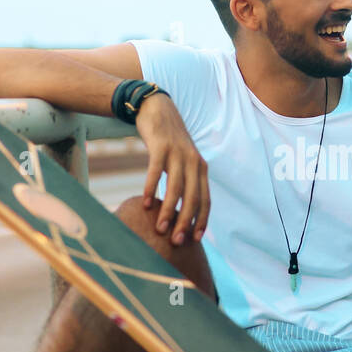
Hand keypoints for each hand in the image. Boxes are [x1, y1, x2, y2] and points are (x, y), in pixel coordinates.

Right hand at [133, 92, 209, 244]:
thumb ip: (185, 182)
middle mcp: (194, 162)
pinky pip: (156, 172)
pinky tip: (146, 203)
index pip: (205, 200)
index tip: (195, 240)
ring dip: (168, 210)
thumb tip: (181, 211)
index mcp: (201, 169)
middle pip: (193, 197)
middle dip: (186, 222)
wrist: (157, 109)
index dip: (202, 220)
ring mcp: (178, 154)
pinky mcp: (161, 146)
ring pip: (175, 188)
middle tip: (177, 241)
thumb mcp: (182, 162)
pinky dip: (151, 188)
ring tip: (160, 228)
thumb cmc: (168, 142)